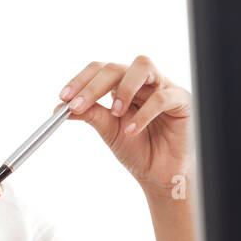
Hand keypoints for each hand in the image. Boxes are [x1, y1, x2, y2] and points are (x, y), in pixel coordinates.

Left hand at [57, 56, 193, 197]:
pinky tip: (132, 130)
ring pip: (142, 66)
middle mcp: (142, 82)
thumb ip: (90, 114)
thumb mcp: (108, 131)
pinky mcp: (181, 100)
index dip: (80, 81)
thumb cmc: (137, 149)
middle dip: (93, 85)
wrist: (159, 173)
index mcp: (122, 86)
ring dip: (123, 89)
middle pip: (116, 67)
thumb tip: (60, 107)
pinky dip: (144, 113)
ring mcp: (163, 87)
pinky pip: (162, 97)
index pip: (100, 70)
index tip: (63, 98)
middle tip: (77, 105)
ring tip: (114, 112)